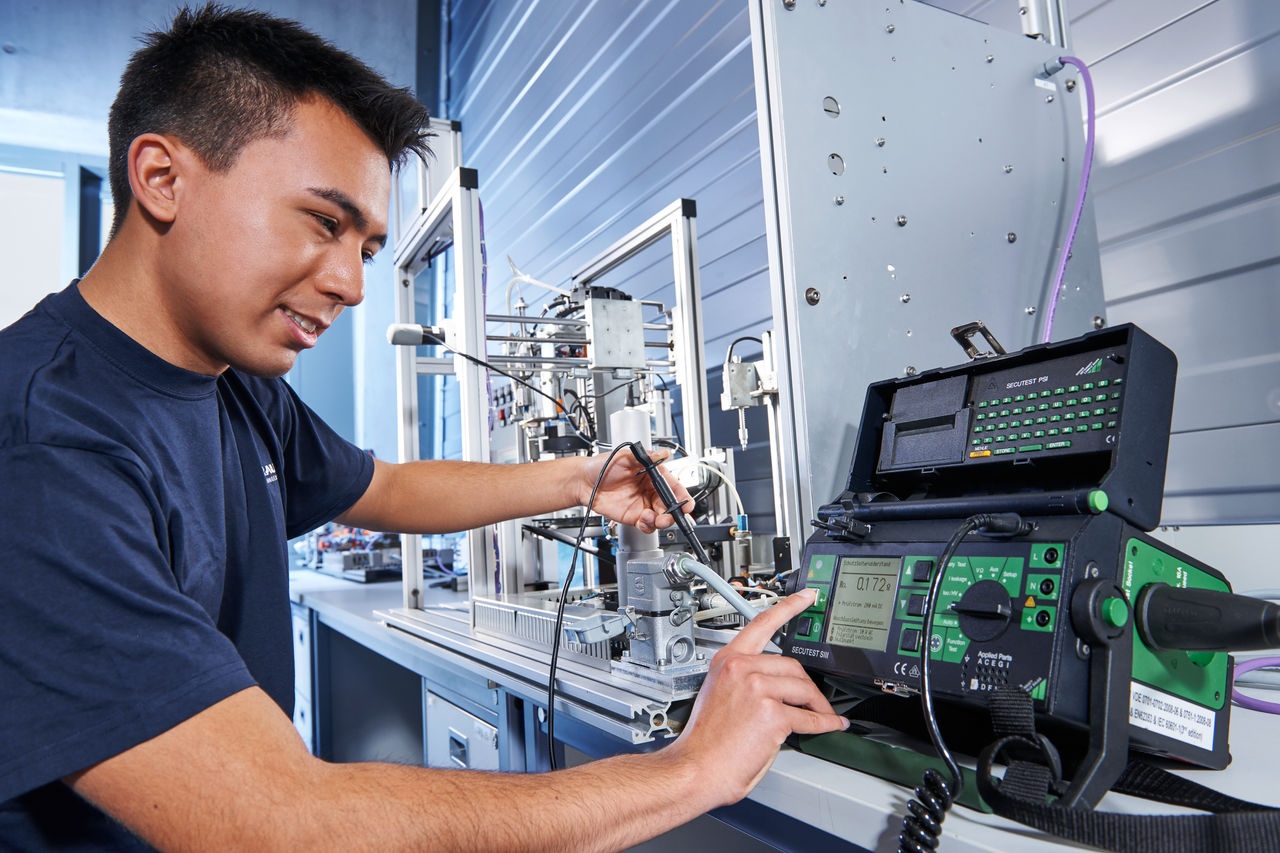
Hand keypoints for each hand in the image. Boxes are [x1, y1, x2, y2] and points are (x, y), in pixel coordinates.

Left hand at [578, 448, 692, 533]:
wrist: (584, 481)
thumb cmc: (603, 466)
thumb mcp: (625, 457)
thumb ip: (646, 457)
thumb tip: (664, 453)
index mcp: (653, 475)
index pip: (674, 487)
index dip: (682, 497)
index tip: (686, 505)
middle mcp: (651, 491)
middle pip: (671, 506)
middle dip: (673, 513)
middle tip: (667, 515)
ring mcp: (643, 505)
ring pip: (662, 518)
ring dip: (662, 521)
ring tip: (652, 517)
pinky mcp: (634, 517)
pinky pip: (648, 525)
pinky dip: (649, 526)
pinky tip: (642, 519)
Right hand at [666, 588, 847, 805]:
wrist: (695, 768)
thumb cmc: (705, 742)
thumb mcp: (720, 697)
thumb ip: (745, 683)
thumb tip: (775, 688)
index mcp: (727, 661)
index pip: (761, 623)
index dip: (789, 607)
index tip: (806, 596)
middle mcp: (741, 669)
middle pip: (792, 666)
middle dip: (807, 687)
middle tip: (814, 702)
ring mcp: (757, 688)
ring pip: (803, 690)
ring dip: (817, 706)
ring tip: (821, 716)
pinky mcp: (772, 713)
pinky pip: (809, 717)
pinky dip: (824, 724)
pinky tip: (829, 726)